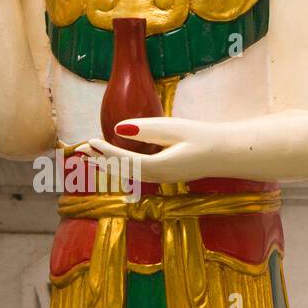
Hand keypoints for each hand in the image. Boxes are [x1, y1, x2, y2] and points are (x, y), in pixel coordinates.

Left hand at [86, 117, 225, 183]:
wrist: (227, 154)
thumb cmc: (203, 138)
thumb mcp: (174, 129)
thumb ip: (146, 130)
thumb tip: (118, 129)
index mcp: (158, 167)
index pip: (123, 161)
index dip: (104, 152)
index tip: (89, 142)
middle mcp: (157, 177)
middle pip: (121, 171)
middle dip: (100, 161)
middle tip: (80, 151)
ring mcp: (162, 178)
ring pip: (128, 174)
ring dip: (108, 165)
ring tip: (91, 157)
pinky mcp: (166, 175)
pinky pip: (136, 173)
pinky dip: (121, 167)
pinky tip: (115, 162)